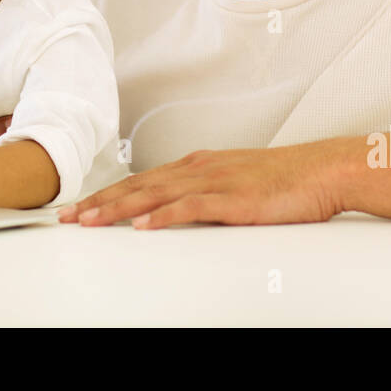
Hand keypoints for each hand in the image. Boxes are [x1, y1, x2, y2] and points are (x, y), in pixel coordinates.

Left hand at [55, 142, 348, 228]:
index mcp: (198, 165)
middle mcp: (199, 169)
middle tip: (67, 217)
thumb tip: (176, 212)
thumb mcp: (235, 183)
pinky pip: (191, 206)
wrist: (323, 170)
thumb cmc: (285, 180)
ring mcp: (215, 182)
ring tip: (89, 221)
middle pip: (138, 186)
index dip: (106, 194)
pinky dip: (163, 214)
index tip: (79, 207)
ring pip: (155, 194)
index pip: (142, 180)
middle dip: (99, 202)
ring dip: (118, 208)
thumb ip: (204, 195)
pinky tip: (143, 225)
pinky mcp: (234, 199)